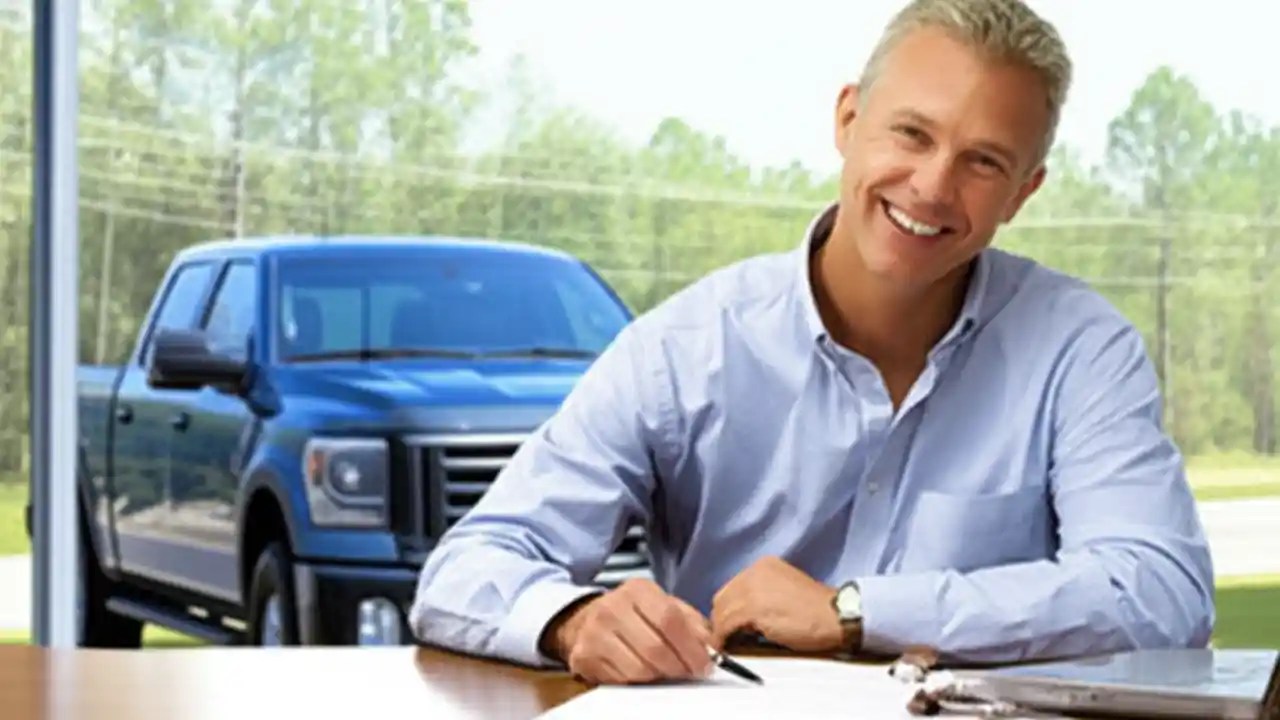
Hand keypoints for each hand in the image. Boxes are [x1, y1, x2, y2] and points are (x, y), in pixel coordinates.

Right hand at [543, 578, 714, 684]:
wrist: (584, 620)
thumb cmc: (632, 614)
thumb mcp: (662, 605)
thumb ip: (690, 621)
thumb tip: (710, 645)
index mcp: (637, 590)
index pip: (670, 620)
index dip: (692, 647)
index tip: (705, 664)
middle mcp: (612, 607)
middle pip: (656, 648)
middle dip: (679, 667)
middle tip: (690, 673)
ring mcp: (595, 633)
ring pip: (640, 669)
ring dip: (660, 676)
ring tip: (665, 670)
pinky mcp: (584, 656)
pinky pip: (622, 680)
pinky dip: (639, 681)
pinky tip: (643, 671)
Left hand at [710, 555, 842, 651]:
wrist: (836, 615)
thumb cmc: (817, 610)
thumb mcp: (785, 591)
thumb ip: (763, 595)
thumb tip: (743, 617)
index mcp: (764, 566)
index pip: (733, 587)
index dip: (729, 608)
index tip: (730, 624)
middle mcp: (754, 572)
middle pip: (723, 598)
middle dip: (721, 618)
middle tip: (727, 637)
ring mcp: (752, 589)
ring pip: (722, 611)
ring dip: (721, 630)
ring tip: (726, 645)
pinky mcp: (753, 609)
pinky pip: (726, 625)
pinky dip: (723, 638)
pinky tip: (726, 648)